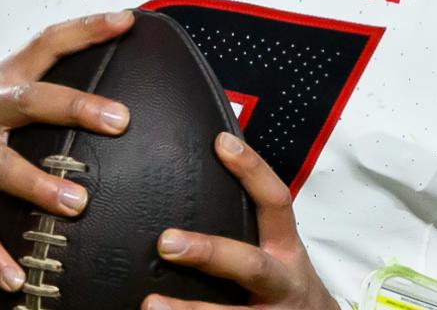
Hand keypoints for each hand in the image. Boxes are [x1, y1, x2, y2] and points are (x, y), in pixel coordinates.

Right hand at [0, 10, 134, 292]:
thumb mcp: (1, 99)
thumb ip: (46, 92)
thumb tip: (113, 92)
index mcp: (2, 79)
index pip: (47, 43)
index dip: (85, 29)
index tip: (125, 21)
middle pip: (30, 100)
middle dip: (77, 108)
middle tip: (119, 120)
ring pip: (3, 165)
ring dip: (41, 185)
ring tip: (77, 204)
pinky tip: (17, 274)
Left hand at [145, 133, 338, 309]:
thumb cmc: (286, 282)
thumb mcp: (281, 249)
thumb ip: (251, 224)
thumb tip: (202, 182)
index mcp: (286, 248)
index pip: (275, 200)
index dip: (253, 169)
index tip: (222, 143)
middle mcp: (281, 282)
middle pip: (251, 265)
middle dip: (209, 253)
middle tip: (167, 241)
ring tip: (150, 303)